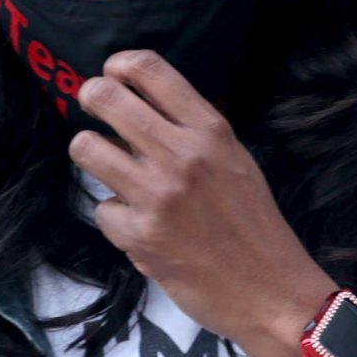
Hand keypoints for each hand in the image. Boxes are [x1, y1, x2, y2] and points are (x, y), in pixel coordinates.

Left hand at [68, 50, 334, 356]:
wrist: (271, 291)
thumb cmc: (254, 224)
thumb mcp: (235, 160)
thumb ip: (193, 132)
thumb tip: (140, 108)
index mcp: (210, 130)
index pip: (150, 69)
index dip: (119, 64)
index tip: (112, 74)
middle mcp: (182, 154)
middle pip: (105, 97)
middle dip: (90, 97)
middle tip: (92, 108)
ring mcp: (157, 195)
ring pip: (85, 147)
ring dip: (90, 154)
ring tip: (108, 165)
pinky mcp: (140, 235)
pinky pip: (101, 208)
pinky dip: (115, 217)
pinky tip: (138, 226)